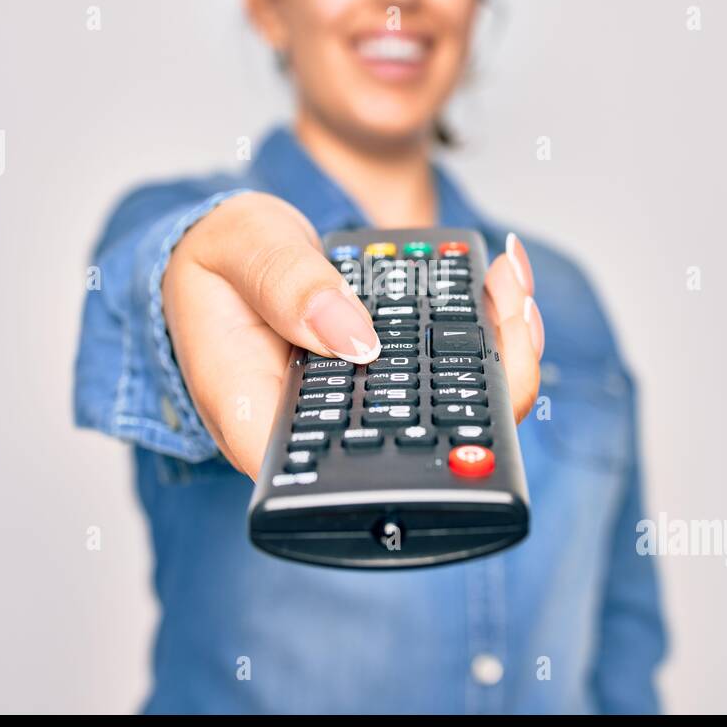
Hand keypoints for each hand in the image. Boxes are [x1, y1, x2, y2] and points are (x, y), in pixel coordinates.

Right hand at [163, 191, 544, 476]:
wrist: (226, 251)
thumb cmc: (216, 264)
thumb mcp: (237, 250)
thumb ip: (289, 288)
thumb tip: (355, 338)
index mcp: (263, 424)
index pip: (349, 476)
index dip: (424, 457)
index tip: (469, 396)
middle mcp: (322, 431)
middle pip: (422, 444)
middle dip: (485, 381)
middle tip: (510, 310)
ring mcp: (361, 408)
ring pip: (450, 408)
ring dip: (493, 347)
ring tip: (509, 283)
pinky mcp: (387, 378)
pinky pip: (446, 372)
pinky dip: (481, 327)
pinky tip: (499, 282)